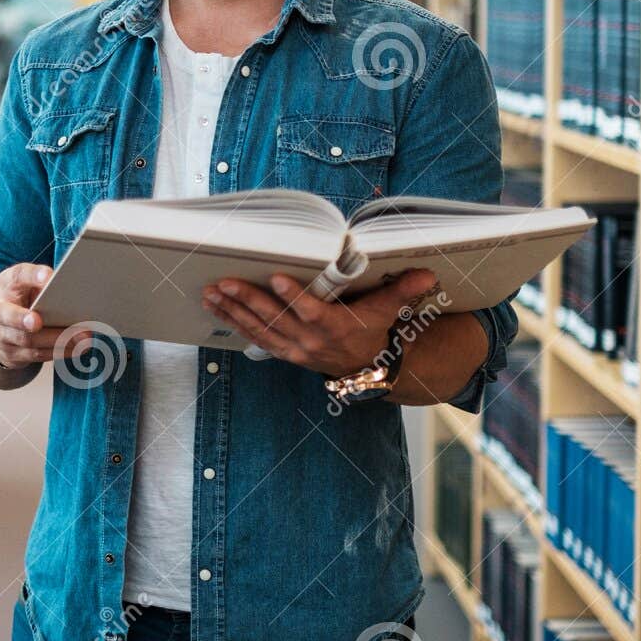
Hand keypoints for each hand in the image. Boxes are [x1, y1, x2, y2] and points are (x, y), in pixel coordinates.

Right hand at [0, 262, 95, 368]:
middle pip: (7, 314)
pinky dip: (60, 351)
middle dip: (22, 319)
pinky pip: (37, 354)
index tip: (49, 277)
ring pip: (27, 339)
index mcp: (7, 284)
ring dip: (56, 339)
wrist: (1, 329)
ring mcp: (2, 335)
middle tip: (37, 322)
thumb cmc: (24, 300)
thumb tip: (77, 290)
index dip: (32, 276)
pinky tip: (79, 347)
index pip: (17, 276)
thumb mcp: (29, 286)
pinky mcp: (12, 355)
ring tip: (82, 337)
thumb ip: (46, 286)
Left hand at [201, 268, 438, 376]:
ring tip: (212, 292)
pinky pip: (254, 337)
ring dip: (233, 311)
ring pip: (259, 329)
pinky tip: (215, 306)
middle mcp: (311, 341)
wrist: (365, 367)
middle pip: (277, 319)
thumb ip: (404, 289)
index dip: (294, 297)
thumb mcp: (388, 309)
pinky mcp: (283, 351)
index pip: (313, 312)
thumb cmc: (372, 329)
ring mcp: (294, 348)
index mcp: (337, 327)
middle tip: (226, 281)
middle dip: (249, 300)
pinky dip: (233, 322)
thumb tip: (428, 273)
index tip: (276, 279)